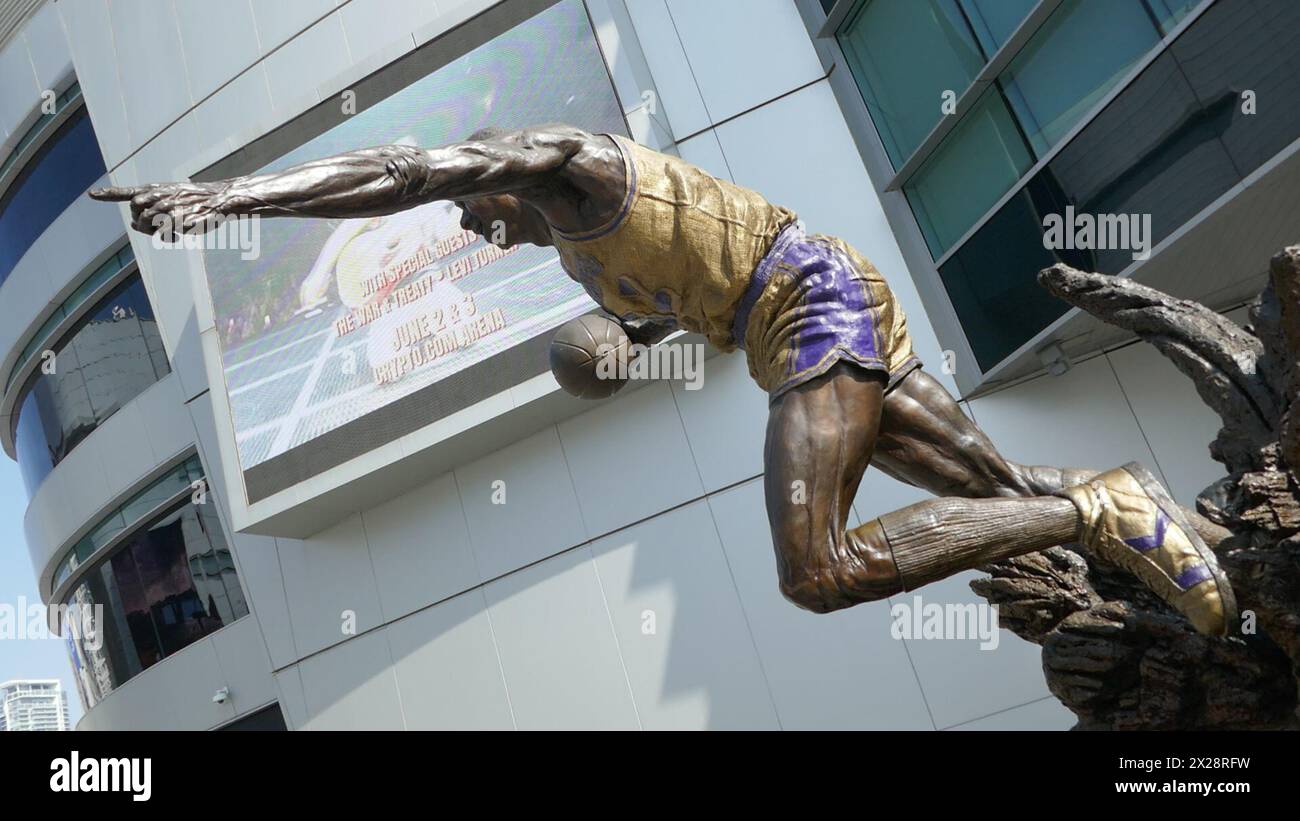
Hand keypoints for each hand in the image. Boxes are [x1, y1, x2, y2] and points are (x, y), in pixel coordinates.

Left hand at [90, 181, 229, 239]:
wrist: (219, 198)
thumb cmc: (195, 200)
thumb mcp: (172, 196)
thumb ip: (150, 207)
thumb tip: (132, 223)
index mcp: (155, 189)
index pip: (128, 192)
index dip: (109, 194)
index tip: (91, 195)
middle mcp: (157, 196)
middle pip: (134, 212)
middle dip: (140, 222)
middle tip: (156, 227)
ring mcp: (165, 207)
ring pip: (144, 223)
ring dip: (152, 231)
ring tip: (167, 232)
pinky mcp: (176, 219)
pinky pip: (161, 234)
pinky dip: (166, 238)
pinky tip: (175, 237)